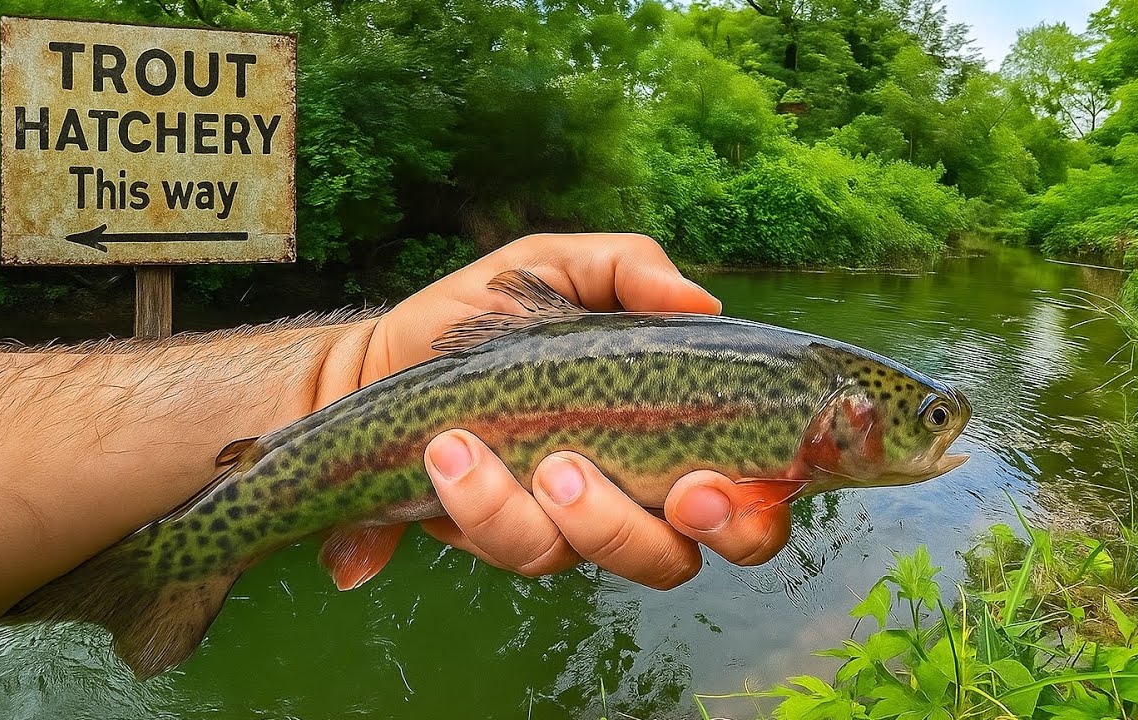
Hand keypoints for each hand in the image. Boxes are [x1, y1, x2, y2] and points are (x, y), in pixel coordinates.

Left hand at [330, 233, 791, 588]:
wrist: (388, 357)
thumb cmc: (487, 308)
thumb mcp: (558, 267)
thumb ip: (631, 270)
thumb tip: (704, 301)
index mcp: (666, 431)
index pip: (743, 500)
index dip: (750, 514)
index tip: (707, 485)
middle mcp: (625, 491)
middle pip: (675, 558)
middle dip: (655, 533)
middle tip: (641, 495)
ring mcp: (563, 522)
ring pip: (591, 558)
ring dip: (573, 514)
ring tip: (533, 457)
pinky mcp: (503, 535)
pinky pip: (518, 547)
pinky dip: (487, 502)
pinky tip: (453, 451)